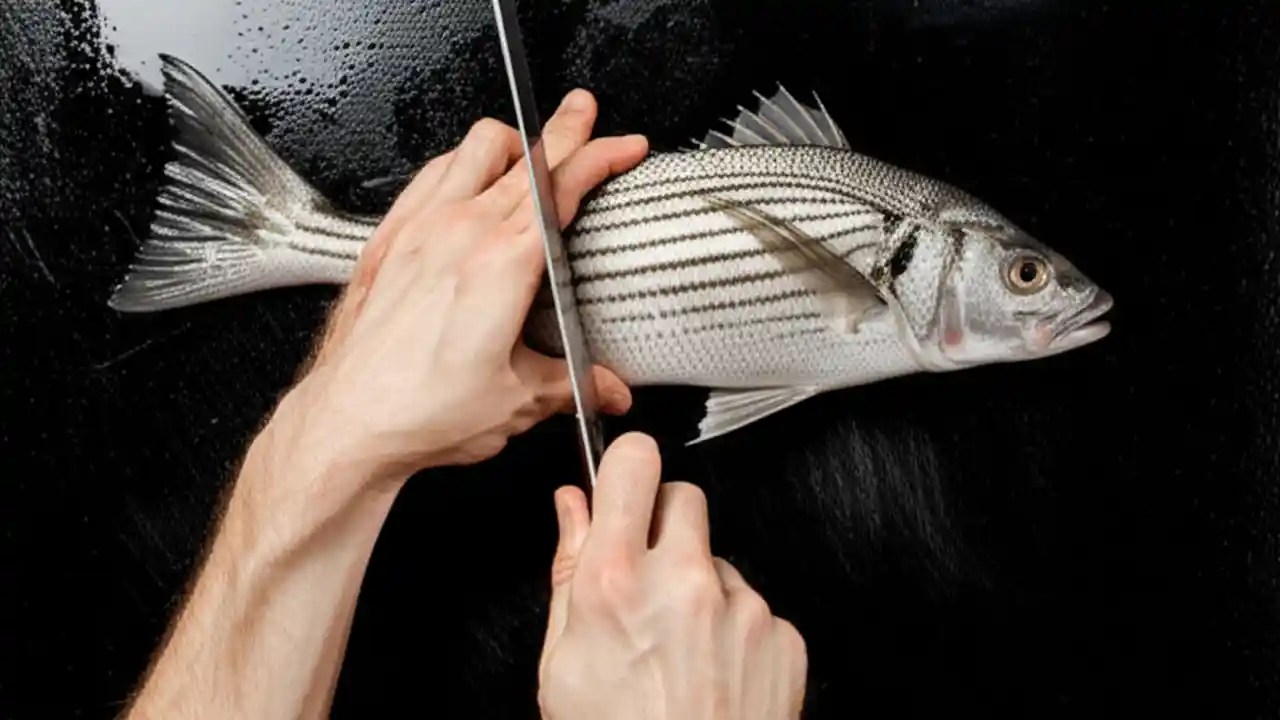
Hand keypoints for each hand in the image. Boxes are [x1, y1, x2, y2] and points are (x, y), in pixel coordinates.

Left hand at [276, 90, 648, 482]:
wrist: (348, 422)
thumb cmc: (419, 411)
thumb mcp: (518, 401)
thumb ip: (573, 383)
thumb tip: (609, 388)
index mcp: (503, 263)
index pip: (562, 184)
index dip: (600, 156)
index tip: (623, 147)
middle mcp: (459, 232)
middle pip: (525, 154)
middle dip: (565, 132)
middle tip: (585, 117)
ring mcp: (419, 229)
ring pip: (474, 149)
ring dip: (511, 143)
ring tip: (530, 150)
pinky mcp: (389, 240)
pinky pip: (431, 174)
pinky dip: (460, 164)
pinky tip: (466, 181)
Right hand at [537, 433, 807, 719]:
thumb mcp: (561, 665)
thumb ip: (568, 572)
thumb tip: (572, 509)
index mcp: (616, 582)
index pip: (633, 464)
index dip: (626, 466)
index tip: (622, 479)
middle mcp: (683, 582)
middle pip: (683, 496)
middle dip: (663, 524)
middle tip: (645, 576)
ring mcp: (741, 607)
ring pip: (717, 559)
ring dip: (697, 587)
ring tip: (677, 652)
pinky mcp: (780, 634)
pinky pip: (753, 605)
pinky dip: (733, 630)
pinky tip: (710, 674)